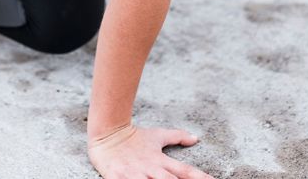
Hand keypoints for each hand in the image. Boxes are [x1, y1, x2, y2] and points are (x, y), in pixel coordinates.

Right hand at [88, 123, 213, 178]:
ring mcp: (134, 174)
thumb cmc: (134, 137)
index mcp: (160, 160)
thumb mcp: (157, 135)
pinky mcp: (116, 178)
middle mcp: (150, 169)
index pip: (185, 171)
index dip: (200, 177)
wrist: (107, 133)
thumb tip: (195, 138)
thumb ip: (177, 137)